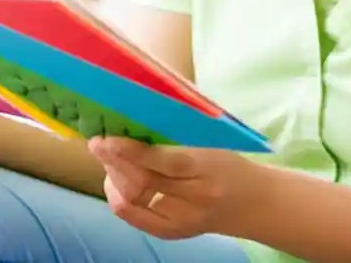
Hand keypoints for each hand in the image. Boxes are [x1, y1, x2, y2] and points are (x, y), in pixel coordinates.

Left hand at [88, 137, 260, 239]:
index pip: (165, 161)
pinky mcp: (171, 232)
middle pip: (144, 182)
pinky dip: (118, 197)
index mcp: (208, 168)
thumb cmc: (230, 164)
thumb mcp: (211, 143)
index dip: (133, 151)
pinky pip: (133, 216)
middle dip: (114, 162)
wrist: (253, 204)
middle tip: (97, 143)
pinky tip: (113, 181)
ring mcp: (181, 220)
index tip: (107, 138)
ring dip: (113, 177)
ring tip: (107, 157)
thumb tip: (134, 118)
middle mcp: (194, 199)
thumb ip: (176, 134)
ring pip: (133, 199)